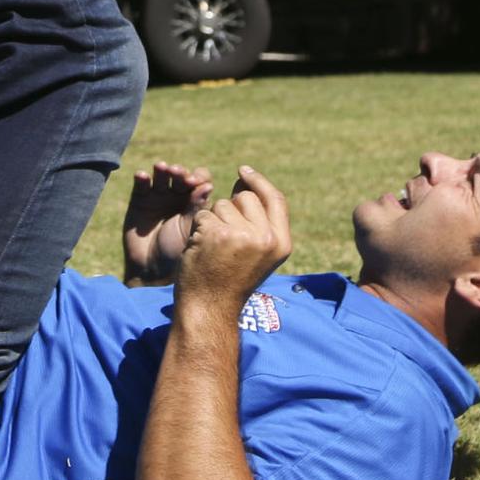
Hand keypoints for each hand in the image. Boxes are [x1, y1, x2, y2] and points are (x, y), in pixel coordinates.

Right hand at [122, 160, 213, 284]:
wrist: (152, 271)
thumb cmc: (177, 253)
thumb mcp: (190, 230)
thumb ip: (197, 208)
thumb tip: (208, 185)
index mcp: (195, 202)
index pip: (200, 180)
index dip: (198, 177)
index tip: (195, 182)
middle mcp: (178, 196)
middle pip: (180, 175)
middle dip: (180, 172)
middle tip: (178, 174)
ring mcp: (158, 196)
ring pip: (162, 175)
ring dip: (163, 169)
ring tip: (162, 168)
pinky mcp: (139, 199)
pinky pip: (141, 184)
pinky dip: (142, 177)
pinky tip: (143, 176)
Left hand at [174, 167, 290, 312]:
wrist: (210, 308)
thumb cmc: (231, 280)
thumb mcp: (259, 253)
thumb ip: (260, 221)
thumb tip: (245, 180)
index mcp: (281, 242)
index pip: (275, 198)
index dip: (259, 181)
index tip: (244, 170)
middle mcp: (265, 237)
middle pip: (245, 196)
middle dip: (230, 208)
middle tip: (224, 239)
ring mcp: (241, 234)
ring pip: (221, 204)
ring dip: (212, 220)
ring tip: (214, 249)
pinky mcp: (216, 233)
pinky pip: (203, 214)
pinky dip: (197, 228)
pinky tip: (201, 250)